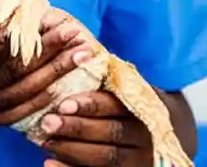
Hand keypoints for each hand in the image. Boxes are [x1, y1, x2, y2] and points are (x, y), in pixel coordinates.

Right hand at [0, 16, 90, 129]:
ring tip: (78, 59)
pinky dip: (33, 103)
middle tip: (77, 35)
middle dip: (47, 56)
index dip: (16, 35)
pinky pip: (5, 116)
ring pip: (13, 99)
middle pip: (7, 77)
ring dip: (50, 78)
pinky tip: (57, 90)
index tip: (44, 16)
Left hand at [34, 90, 153, 166]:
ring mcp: (138, 159)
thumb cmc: (129, 105)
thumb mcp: (127, 90)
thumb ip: (105, 78)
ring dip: (71, 150)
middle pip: (111, 133)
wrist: (162, 136)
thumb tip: (74, 51)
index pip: (116, 106)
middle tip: (47, 123)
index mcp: (142, 107)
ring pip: (106, 157)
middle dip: (76, 128)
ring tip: (44, 141)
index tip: (63, 104)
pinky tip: (49, 164)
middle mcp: (144, 135)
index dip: (89, 105)